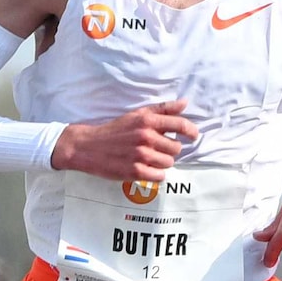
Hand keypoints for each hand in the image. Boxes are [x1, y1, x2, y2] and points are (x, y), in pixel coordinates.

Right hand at [50, 104, 197, 182]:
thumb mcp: (137, 115)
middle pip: (176, 148)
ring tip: (148, 158)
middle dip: (170, 149)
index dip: (191, 131)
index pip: (180, 125)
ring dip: (162, 162)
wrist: (88, 147)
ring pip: (168, 163)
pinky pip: (159, 177)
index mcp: (147, 121)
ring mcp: (140, 155)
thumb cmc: (114, 130)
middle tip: (157, 149)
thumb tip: (185, 103)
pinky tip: (146, 169)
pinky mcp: (135, 172)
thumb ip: (162, 110)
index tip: (193, 136)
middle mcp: (145, 137)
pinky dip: (155, 174)